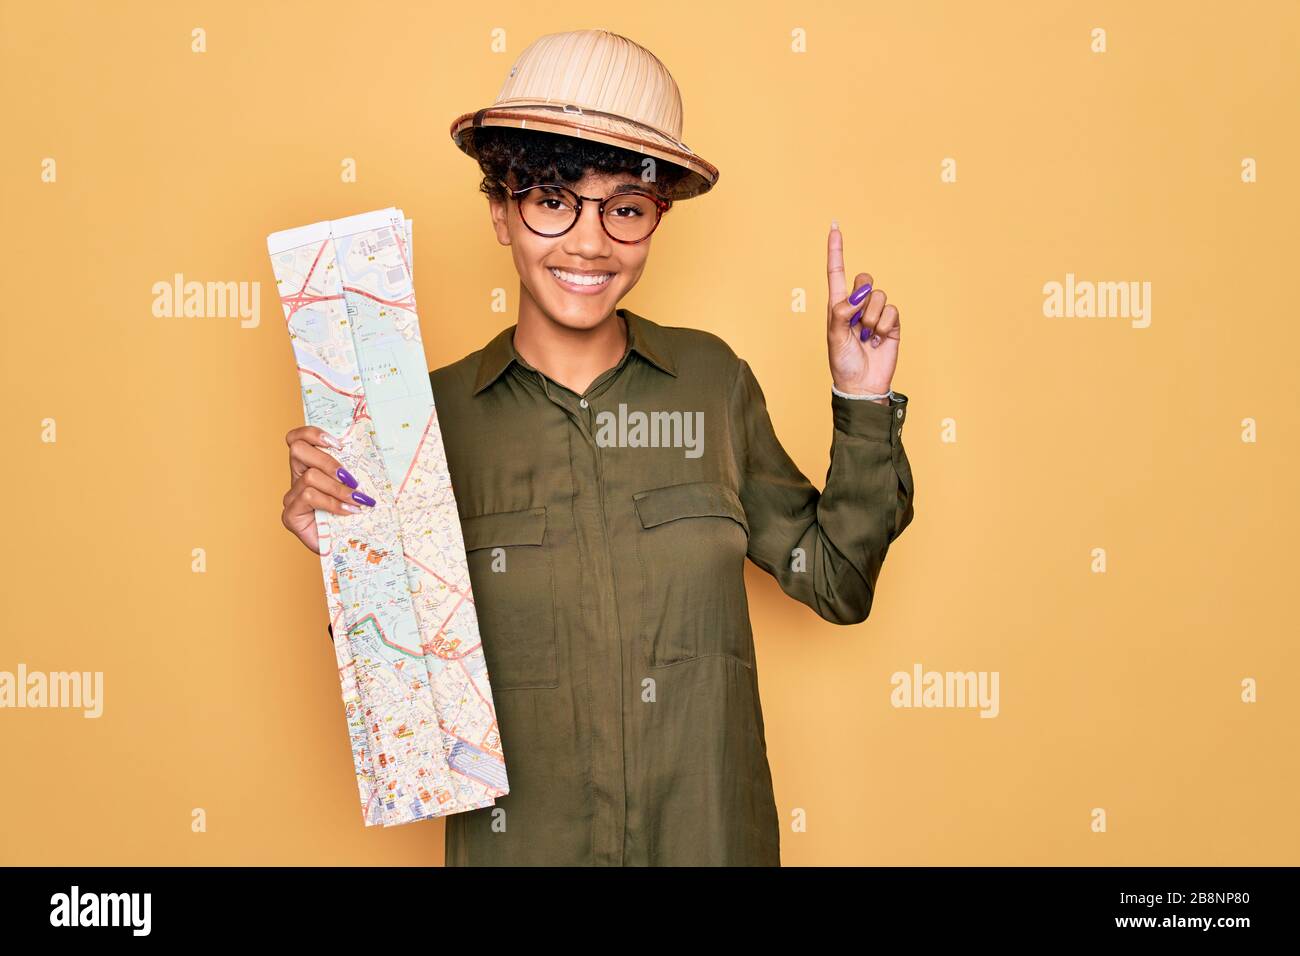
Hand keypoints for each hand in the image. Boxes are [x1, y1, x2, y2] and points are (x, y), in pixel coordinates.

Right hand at [281, 426, 374, 554]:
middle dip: (329, 461)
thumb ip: (353, 469)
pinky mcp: (290, 516)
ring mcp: (291, 497)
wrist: (348, 549)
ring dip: (338, 488)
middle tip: (351, 478)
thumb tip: (373, 448)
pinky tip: (349, 511)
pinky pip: (309, 497)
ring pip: (310, 476)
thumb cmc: (354, 515)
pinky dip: (333, 503)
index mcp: (309, 466)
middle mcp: (296, 479)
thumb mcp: (355, 486)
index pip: (298, 438)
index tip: (339, 443)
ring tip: (358, 500)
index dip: (314, 434)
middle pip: (298, 450)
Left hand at [825, 222, 900, 399]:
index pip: (836, 272)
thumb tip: (856, 296)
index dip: (836, 250)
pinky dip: (884, 326)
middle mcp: (857, 306)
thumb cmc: (843, 363)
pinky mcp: (891, 324)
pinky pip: (892, 311)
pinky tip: (878, 340)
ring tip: (866, 337)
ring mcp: (875, 314)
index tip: (835, 226)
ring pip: (879, 296)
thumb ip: (841, 313)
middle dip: (862, 295)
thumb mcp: (834, 337)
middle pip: (864, 279)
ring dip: (871, 318)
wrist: (862, 385)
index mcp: (837, 306)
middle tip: (857, 319)